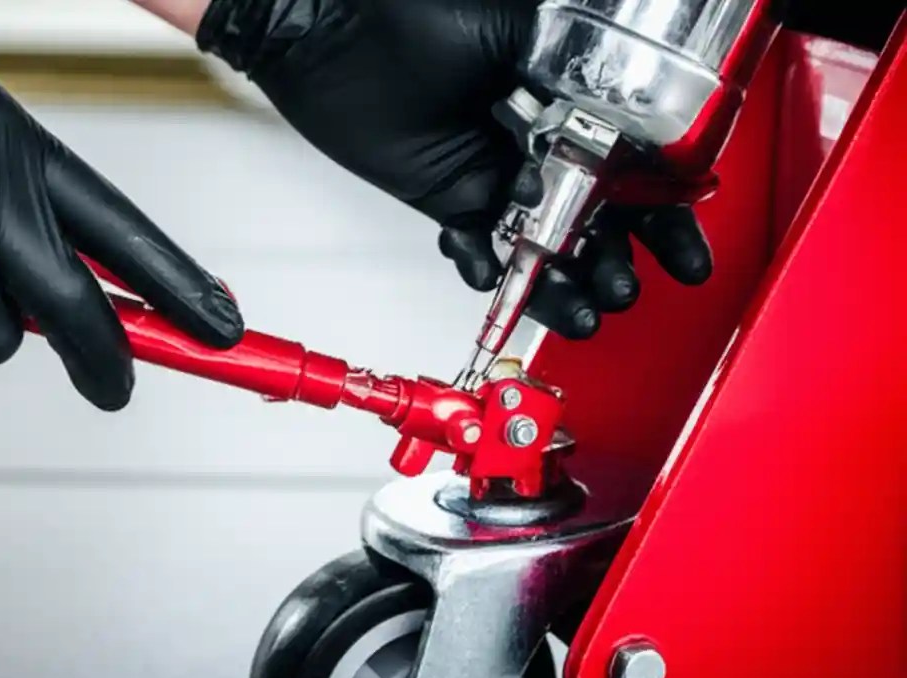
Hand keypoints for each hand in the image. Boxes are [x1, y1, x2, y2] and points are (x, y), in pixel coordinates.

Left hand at [197, 0, 712, 338]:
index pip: (635, 164)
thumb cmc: (412, 11)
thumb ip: (571, 65)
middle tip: (625, 289)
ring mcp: (497, 174)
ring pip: (542, 241)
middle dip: (616, 259)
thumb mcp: (514, 27)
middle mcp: (542, 141)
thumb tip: (628, 100)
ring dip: (563, 280)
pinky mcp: (450, 197)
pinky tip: (496, 277)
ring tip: (582, 312)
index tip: (684, 251)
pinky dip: (487, 268)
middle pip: (596, 216)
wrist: (330, 32)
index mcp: (572, 96)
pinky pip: (478, 245)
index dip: (663, 210)